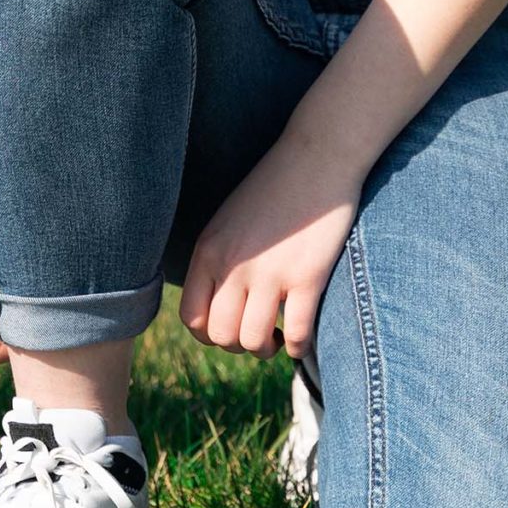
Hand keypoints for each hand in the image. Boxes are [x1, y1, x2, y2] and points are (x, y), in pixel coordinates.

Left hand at [179, 127, 361, 360]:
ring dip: (267, 349)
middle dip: (238, 346)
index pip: (192, 318)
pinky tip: (301, 340)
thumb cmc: (273, 189)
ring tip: (278, 337)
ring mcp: (271, 273)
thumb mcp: (227, 220)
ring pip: (254, 341)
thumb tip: (216, 305)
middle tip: (257, 334)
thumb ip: (217, 259)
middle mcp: (234, 266)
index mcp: (209, 251)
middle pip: (221, 337)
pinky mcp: (308, 276)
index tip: (230, 328)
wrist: (316, 158)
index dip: (209, 335)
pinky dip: (299, 348)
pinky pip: (298, 334)